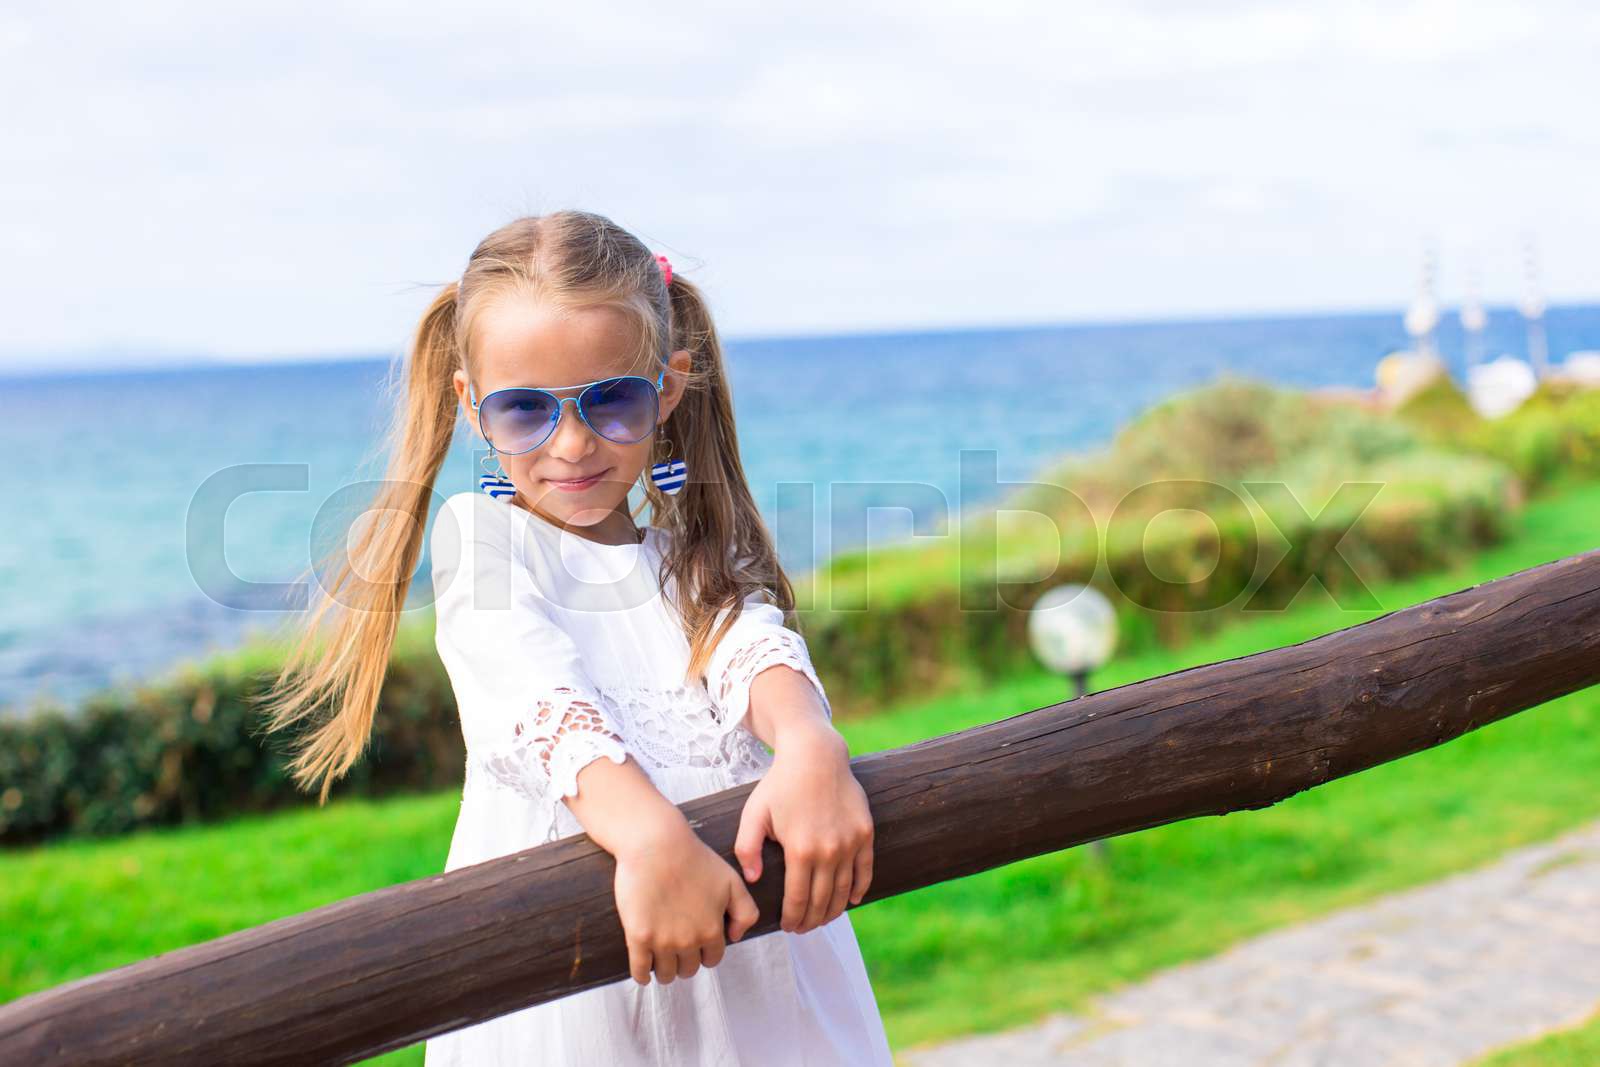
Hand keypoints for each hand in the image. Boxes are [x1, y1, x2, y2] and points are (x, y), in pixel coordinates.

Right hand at [613, 813, 760, 985]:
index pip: (712, 959)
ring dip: (664, 971)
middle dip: (685, 963)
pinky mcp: (638, 937)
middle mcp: (689, 941)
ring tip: (659, 960)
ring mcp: (663, 941)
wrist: (657, 844)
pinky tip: (642, 972)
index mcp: (712, 929)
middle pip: (688, 969)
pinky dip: (641, 975)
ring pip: (665, 974)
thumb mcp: (731, 881)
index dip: (705, 953)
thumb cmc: (693, 858)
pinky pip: (639, 970)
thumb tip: (735, 937)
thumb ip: (745, 911)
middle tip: (677, 951)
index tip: (697, 947)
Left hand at [734, 723, 873, 933]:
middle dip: (811, 921)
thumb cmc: (780, 784)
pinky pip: (865, 870)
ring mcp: (850, 843)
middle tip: (802, 928)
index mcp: (800, 850)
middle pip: (821, 900)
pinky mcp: (865, 833)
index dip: (793, 918)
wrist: (816, 755)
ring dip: (833, 911)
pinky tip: (851, 900)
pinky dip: (859, 890)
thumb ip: (746, 848)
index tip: (787, 927)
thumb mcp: (753, 813)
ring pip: (844, 890)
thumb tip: (753, 879)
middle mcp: (828, 851)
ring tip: (822, 919)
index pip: (798, 899)